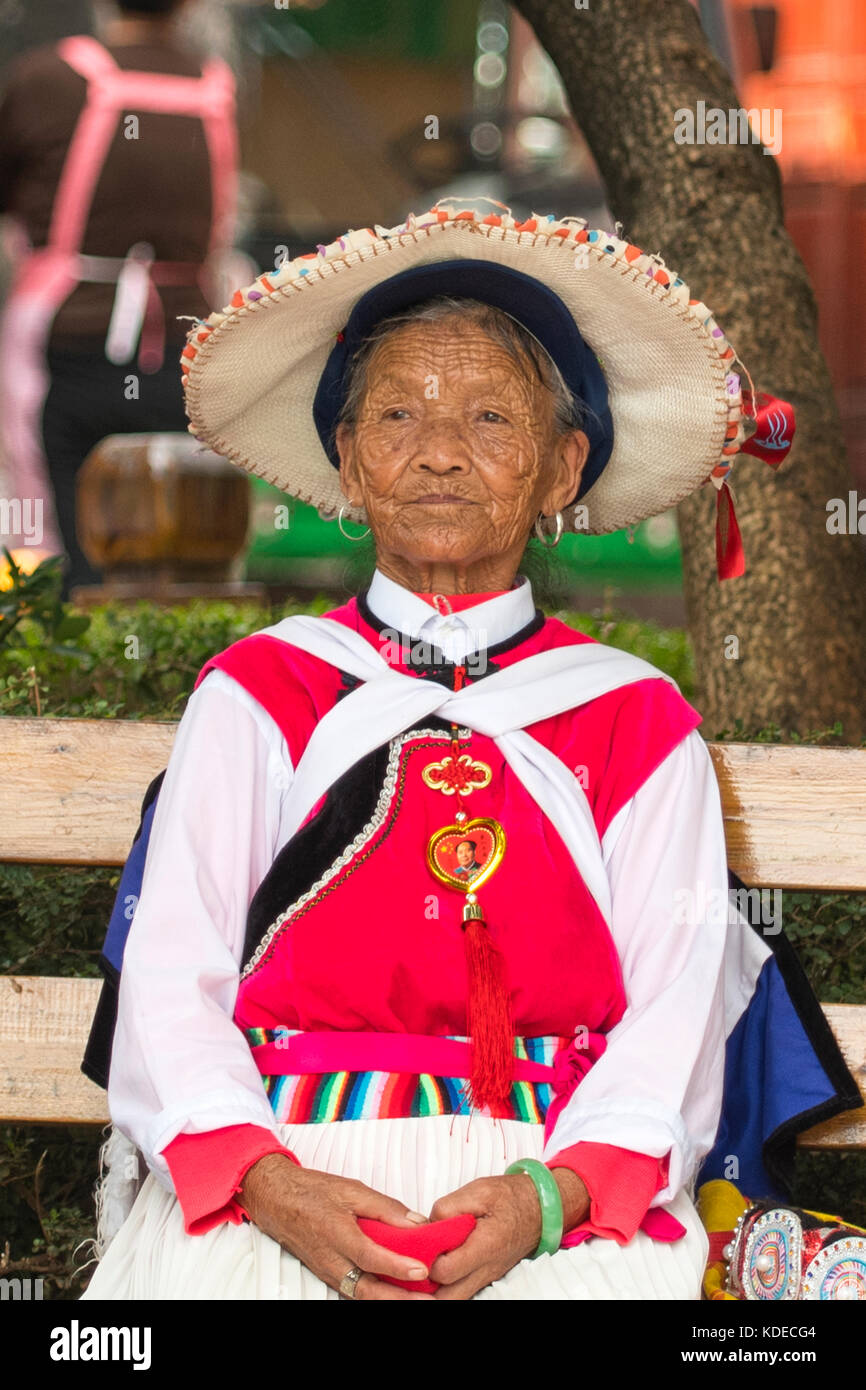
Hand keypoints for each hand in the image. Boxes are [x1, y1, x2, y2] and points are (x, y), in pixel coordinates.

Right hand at [239, 1153, 435, 1300]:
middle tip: (429, 1298)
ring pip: (362, 1295)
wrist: (276, 1200)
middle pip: (368, 1289)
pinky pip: (354, 1291)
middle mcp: (331, 1259)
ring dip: (390, 1300)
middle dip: (400, 1299)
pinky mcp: (328, 1276)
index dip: (396, 1265)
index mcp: (336, 1233)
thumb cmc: (310, 1192)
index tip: (422, 1270)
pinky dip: (377, 1295)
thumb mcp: (351, 1189)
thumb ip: (385, 1207)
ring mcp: (328, 1272)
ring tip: (419, 1299)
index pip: (369, 1256)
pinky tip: (396, 1293)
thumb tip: (415, 1222)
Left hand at [427, 1167, 589, 1300]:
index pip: (445, 1270)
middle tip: (417, 1259)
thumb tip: (426, 1225)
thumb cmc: (511, 1198)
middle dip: (426, 1283)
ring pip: (453, 1298)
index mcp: (485, 1247)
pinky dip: (446, 1285)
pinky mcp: (486, 1278)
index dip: (426, 1259)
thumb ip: (449, 1207)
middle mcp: (486, 1270)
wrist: (541, 1209)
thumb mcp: (479, 1190)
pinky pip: (461, 1292)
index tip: (419, 1242)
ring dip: (435, 1287)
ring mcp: (487, 1278)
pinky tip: (438, 1264)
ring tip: (426, 1262)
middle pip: (447, 1297)